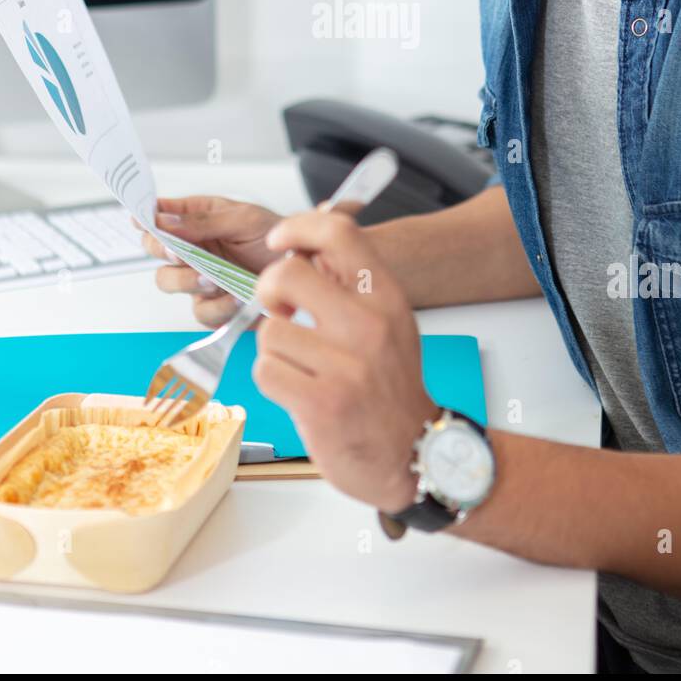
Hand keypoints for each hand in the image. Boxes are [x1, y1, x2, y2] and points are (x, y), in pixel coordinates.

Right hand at [134, 195, 281, 327]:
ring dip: (185, 280)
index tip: (141, 220)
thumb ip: (202, 221)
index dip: (145, 218)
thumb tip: (163, 220)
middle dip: (161, 250)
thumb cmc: (274, 235)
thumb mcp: (243, 218)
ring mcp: (201, 278)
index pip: (159, 216)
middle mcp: (194, 249)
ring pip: (168, 282)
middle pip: (155, 250)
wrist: (305, 267)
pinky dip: (217, 306)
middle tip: (177, 251)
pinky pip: (201, 312)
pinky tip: (234, 297)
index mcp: (197, 219)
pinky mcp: (216, 307)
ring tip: (211, 278)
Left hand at [253, 209, 439, 511]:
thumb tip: (300, 247)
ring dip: (273, 349)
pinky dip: (272, 380)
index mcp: (386, 297)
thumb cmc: (390, 386)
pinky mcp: (322, 403)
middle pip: (286, 275)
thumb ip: (350, 285)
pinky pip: (266, 370)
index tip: (279, 241)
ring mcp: (346, 366)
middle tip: (278, 309)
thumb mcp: (388, 321)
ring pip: (269, 331)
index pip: (339, 234)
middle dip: (268, 291)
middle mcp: (368, 325)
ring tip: (299, 364)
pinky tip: (296, 389)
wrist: (414, 452)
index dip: (297, 228)